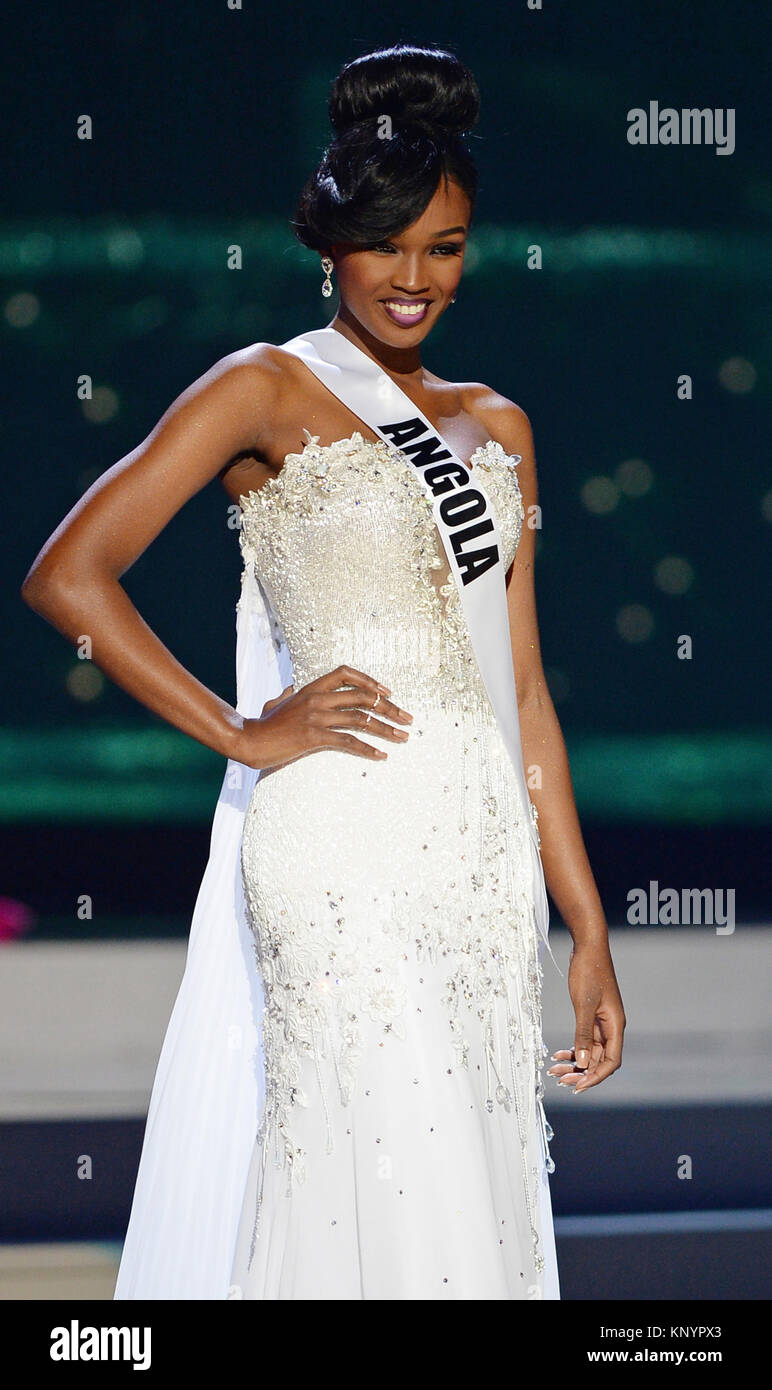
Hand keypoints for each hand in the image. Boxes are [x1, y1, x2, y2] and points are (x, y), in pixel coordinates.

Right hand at [234, 664, 412, 770]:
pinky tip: (381, 755)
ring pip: (360, 719)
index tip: (388, 693)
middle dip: (389, 708)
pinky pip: (348, 740)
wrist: (248, 740)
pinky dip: (368, 748)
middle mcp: (317, 698)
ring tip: (402, 737)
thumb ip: (286, 695)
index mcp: (311, 688)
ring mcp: (316, 716)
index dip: (370, 680)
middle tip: (406, 718)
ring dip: (386, 729)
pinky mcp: (313, 736)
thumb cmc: (262, 724)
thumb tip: (289, 690)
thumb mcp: (276, 702)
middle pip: (362, 697)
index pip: (346, 673)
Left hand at [547, 940, 625, 1093]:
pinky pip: (583, 1039)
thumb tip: (581, 1062)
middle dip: (581, 1072)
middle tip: (560, 1080)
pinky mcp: (591, 1016)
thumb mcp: (584, 1004)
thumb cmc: (589, 972)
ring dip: (574, 1062)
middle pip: (599, 1059)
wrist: (588, 947)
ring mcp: (601, 1022)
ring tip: (554, 1071)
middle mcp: (611, 1027)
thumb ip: (583, 1033)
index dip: (596, 1076)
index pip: (611, 1061)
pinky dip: (572, 1048)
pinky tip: (557, 1054)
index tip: (578, 1086)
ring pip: (589, 1051)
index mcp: (615, 1025)